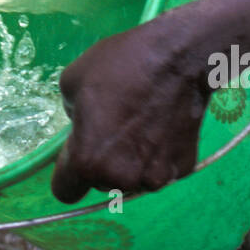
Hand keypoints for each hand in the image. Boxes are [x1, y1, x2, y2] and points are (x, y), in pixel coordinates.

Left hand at [51, 15, 212, 202]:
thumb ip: (71, 115)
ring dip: (132, 161)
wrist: (178, 57)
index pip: (66, 192)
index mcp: (87, 162)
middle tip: (113, 126)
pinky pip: (160, 168)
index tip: (78, 151)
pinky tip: (162, 125)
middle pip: (102, 183)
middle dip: (103, 162)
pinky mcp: (182, 168)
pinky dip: (159, 154)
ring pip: (133, 179)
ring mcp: (155, 177)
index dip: (68, 171)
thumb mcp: (72, 82)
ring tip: (140, 124)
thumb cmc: (119, 66)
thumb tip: (84, 127)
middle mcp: (121, 179)